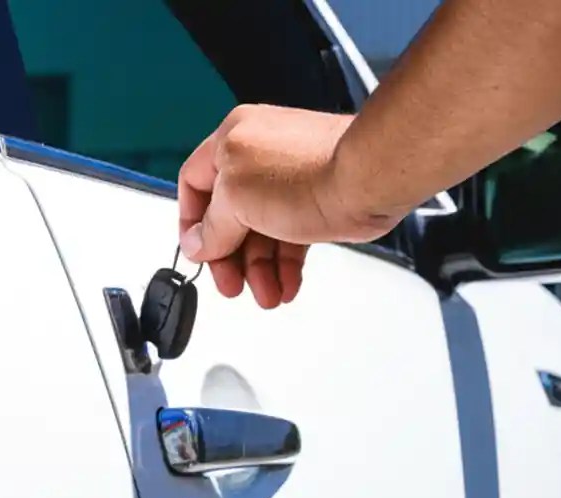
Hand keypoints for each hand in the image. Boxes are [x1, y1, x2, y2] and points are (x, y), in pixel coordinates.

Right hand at [178, 105, 399, 308]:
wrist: (369, 178)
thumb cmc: (310, 173)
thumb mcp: (236, 201)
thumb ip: (212, 227)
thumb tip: (197, 244)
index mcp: (231, 140)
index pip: (193, 183)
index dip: (191, 223)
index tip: (199, 254)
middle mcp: (259, 153)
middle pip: (229, 214)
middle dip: (231, 257)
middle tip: (232, 285)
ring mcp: (290, 175)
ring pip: (262, 230)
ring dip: (260, 269)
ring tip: (267, 294)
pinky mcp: (316, 196)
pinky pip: (290, 234)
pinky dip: (286, 262)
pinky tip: (287, 283)